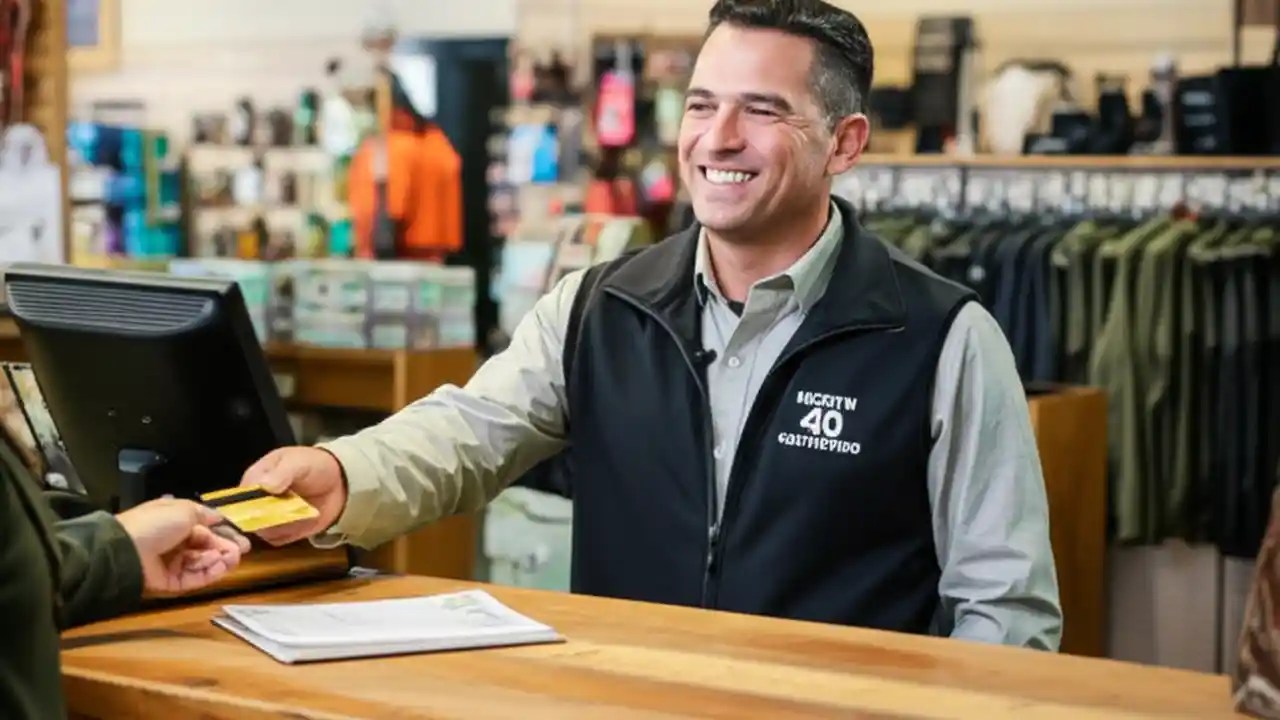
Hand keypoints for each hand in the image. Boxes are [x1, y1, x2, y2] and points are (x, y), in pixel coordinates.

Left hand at [115, 498, 251, 596]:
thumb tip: (219, 517)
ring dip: (219, 560)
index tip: (241, 539)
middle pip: (205, 547)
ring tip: (232, 559)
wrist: (127, 550)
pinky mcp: (170, 583)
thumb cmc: (156, 524)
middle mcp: (173, 542)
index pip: (204, 529)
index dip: (223, 533)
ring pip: (202, 563)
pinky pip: (194, 578)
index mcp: (174, 522)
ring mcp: (171, 563)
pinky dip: (209, 572)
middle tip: (241, 551)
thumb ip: (206, 514)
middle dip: (224, 548)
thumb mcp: (184, 509)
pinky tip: (221, 567)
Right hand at [239, 446, 346, 545]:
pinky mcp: (280, 532)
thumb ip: (282, 473)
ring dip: (277, 526)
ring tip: (297, 511)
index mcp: (254, 479)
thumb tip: (265, 486)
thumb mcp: (298, 462)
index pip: (237, 496)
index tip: (260, 504)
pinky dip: (288, 534)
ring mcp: (266, 519)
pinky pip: (276, 540)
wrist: (338, 482)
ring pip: (260, 531)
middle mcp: (255, 501)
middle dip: (260, 519)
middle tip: (282, 511)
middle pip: (244, 518)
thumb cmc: (314, 465)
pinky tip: (302, 521)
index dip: (243, 503)